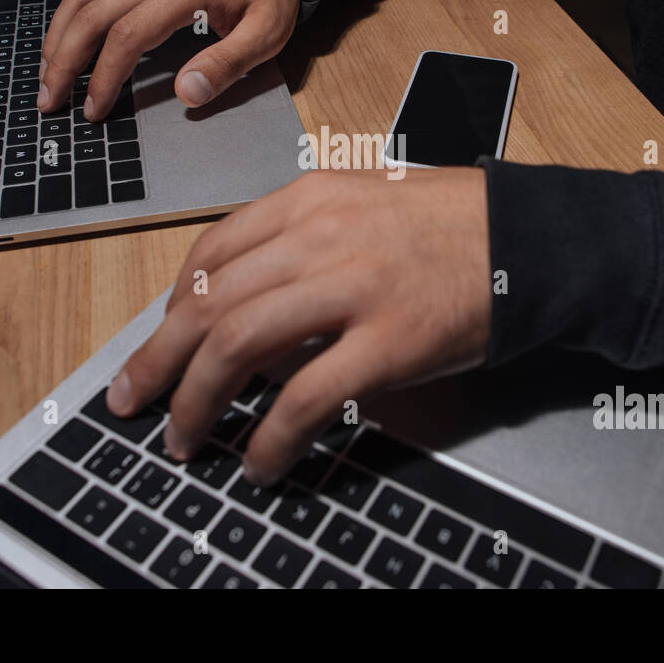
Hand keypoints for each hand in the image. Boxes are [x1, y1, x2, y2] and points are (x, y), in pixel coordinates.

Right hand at [38, 0, 299, 119]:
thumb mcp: (265, 36)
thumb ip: (227, 65)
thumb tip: (186, 94)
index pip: (128, 34)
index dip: (105, 75)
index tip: (94, 108)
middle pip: (92, 14)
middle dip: (65, 60)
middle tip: (50, 101)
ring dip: (59, 37)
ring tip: (48, 77)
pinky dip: (71, 19)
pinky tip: (65, 45)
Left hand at [106, 167, 491, 485]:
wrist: (530, 238)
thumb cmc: (451, 226)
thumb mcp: (363, 207)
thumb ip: (301, 241)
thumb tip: (242, 304)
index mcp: (309, 199)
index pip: (211, 250)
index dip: (168, 306)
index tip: (158, 343)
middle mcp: (320, 234)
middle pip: (209, 302)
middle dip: (157, 361)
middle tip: (133, 402)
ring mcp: (354, 286)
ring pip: (240, 345)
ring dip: (198, 401)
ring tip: (185, 440)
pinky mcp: (390, 341)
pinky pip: (307, 397)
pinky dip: (271, 438)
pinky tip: (261, 463)